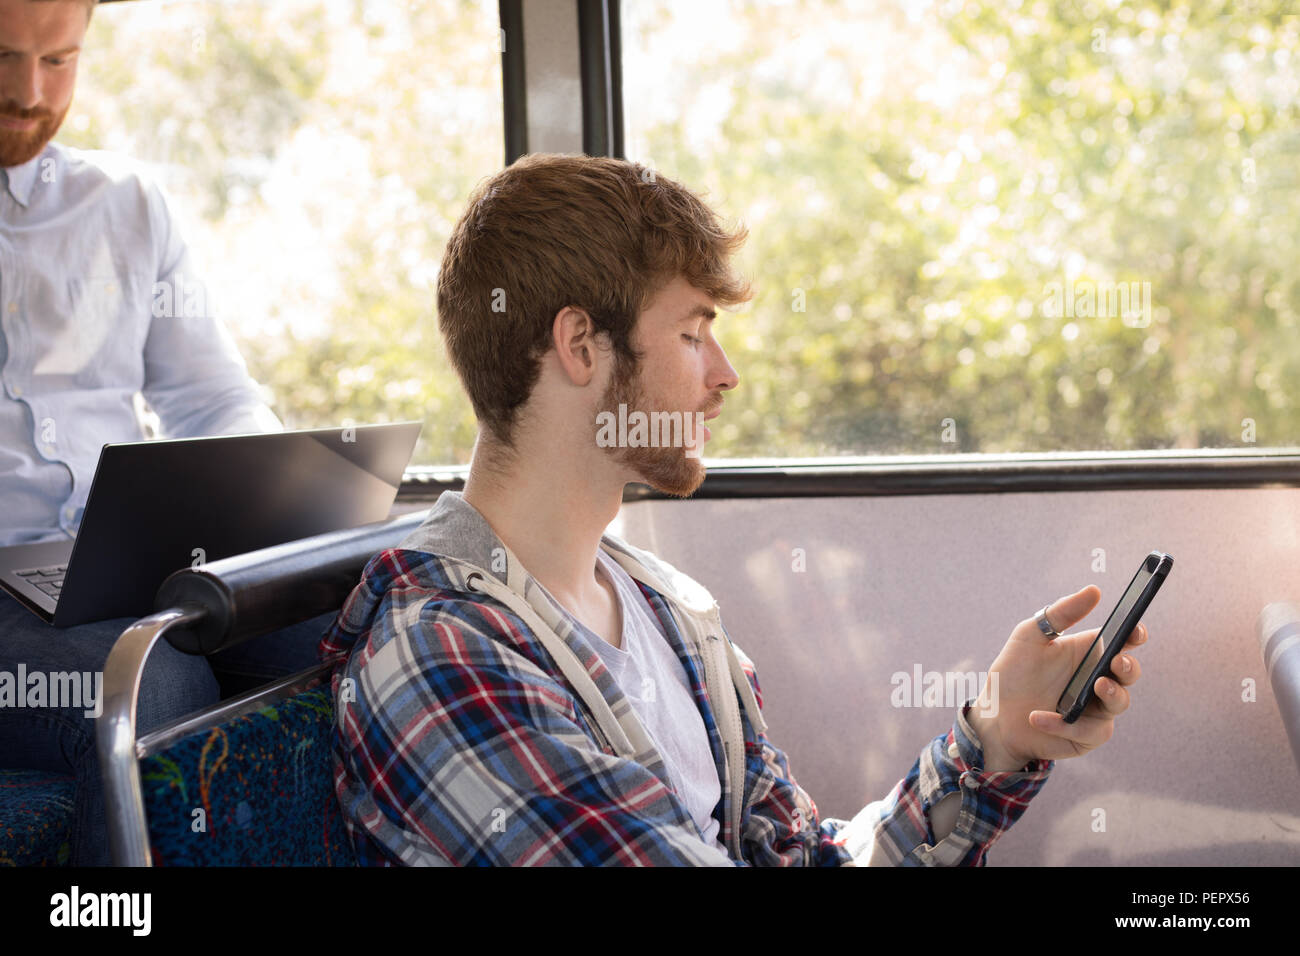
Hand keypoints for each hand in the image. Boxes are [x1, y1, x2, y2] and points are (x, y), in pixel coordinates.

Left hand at [966, 586, 1146, 770]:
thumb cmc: (1014, 673)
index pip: (1123, 641)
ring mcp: (1096, 709)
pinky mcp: (1086, 735)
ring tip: (1095, 686)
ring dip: (1112, 695)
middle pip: (1129, 672)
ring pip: (1120, 703)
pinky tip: (1038, 717)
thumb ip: (1061, 613)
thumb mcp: (1030, 636)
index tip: (1136, 630)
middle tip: (1115, 662)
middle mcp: (1098, 680)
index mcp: (1089, 653)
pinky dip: (1064, 724)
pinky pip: (1089, 731)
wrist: (994, 715)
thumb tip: (1094, 590)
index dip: (1136, 634)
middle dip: (1129, 667)